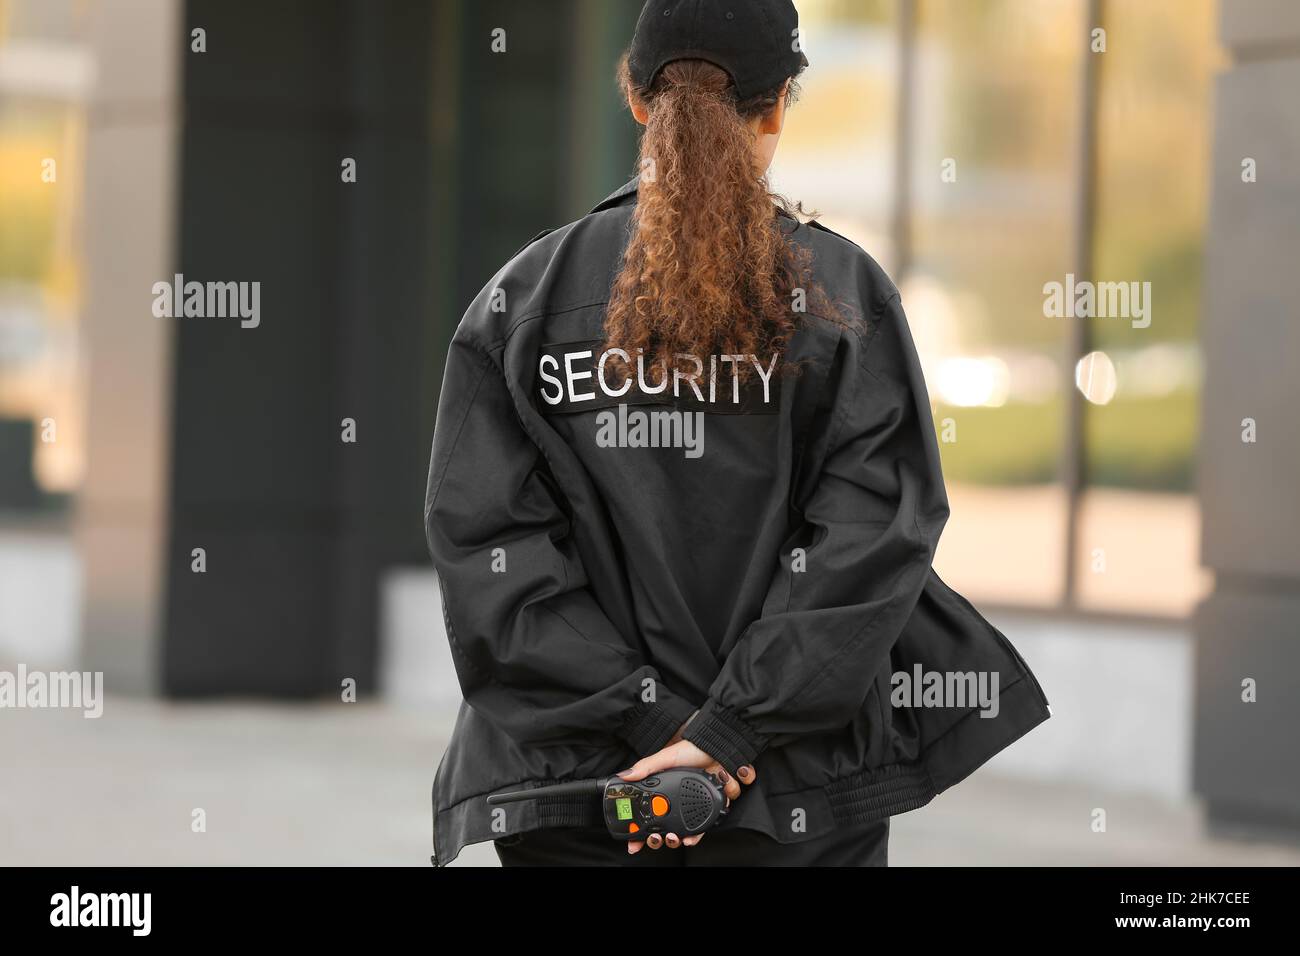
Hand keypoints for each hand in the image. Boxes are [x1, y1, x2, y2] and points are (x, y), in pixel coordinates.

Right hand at [616, 740, 757, 854]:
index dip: (639, 831)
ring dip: (679, 840)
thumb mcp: (666, 756)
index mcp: (665, 791)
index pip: (648, 814)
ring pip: (684, 833)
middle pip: (665, 829)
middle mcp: (678, 801)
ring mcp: (693, 806)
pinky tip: (694, 834)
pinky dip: (698, 834)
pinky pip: (703, 827)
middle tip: (658, 839)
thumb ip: (646, 767)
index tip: (634, 842)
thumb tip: (624, 775)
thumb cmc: (693, 750)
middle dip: (660, 839)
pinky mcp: (710, 808)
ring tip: (676, 839)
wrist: (720, 748)